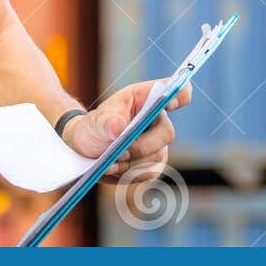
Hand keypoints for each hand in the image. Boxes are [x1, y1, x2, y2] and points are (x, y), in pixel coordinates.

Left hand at [60, 80, 192, 182]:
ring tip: (108, 162)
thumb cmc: (95, 128)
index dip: (179, 94)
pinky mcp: (155, 165)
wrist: (86, 151)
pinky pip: (149, 173)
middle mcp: (158, 120)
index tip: (170, 101)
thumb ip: (106, 122)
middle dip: (141, 146)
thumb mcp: (95, 121)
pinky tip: (113, 169)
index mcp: (146, 99)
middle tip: (118, 152)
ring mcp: (159, 144)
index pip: (175, 91)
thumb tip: (119, 129)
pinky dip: (129, 173)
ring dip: (131, 162)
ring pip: (157, 156)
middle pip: (167, 133)